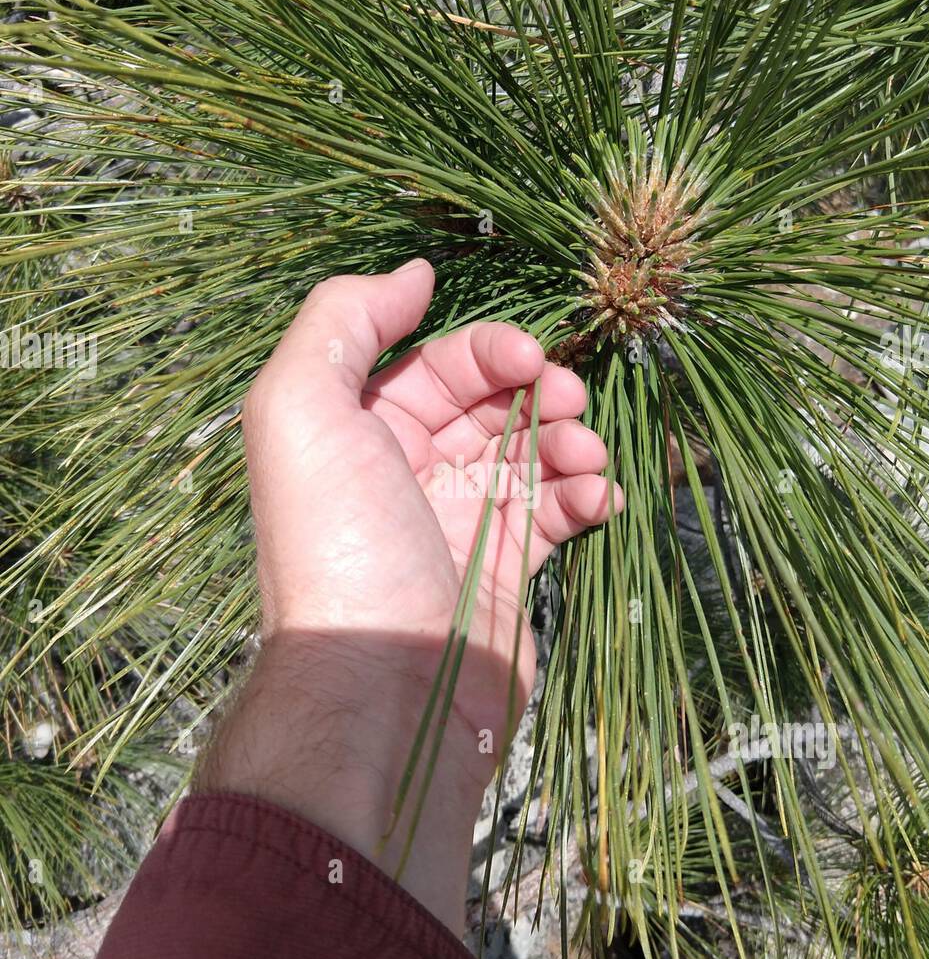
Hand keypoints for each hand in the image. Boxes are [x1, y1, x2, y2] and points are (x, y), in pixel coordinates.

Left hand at [197, 260, 621, 931]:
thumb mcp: (300, 409)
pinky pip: (561, 513)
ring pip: (535, 450)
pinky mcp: (509, 572)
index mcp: (357, 431)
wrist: (381, 685)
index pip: (435, 362)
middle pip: (491, 401)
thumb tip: (415, 273)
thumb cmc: (338, 545)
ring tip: (586, 453)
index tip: (527, 357)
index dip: (487, 347)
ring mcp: (462, 523)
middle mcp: (408, 472)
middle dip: (537, 387)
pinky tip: (599, 496)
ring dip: (572, 436)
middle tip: (566, 397)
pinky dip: (589, 493)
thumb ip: (343, 320)